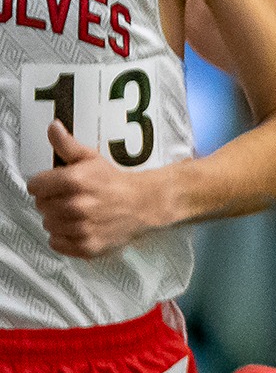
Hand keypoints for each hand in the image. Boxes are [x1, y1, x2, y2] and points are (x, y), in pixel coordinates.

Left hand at [26, 123, 164, 257]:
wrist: (144, 203)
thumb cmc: (114, 180)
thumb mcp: (91, 158)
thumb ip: (67, 145)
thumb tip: (52, 127)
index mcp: (74, 180)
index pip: (35, 186)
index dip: (45, 183)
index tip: (58, 184)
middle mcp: (76, 205)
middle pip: (40, 206)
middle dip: (53, 200)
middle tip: (72, 197)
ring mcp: (81, 228)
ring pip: (48, 224)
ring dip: (58, 219)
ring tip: (77, 213)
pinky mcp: (86, 246)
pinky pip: (57, 243)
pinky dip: (65, 237)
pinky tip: (79, 227)